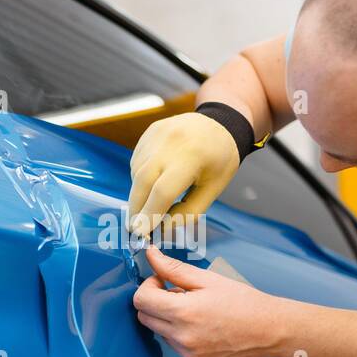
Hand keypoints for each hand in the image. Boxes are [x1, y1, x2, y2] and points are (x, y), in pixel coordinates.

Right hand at [127, 112, 239, 237]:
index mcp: (191, 158)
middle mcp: (170, 143)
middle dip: (137, 208)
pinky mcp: (149, 132)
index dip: (150, 215)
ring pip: (137, 172)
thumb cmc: (220, 160)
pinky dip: (140, 177)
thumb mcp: (213, 189)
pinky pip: (137, 161)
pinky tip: (151, 182)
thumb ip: (189, 212)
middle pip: (143, 182)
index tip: (141, 233)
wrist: (220, 122)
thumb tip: (163, 228)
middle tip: (136, 228)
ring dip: (138, 194)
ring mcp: (157, 135)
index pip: (163, 191)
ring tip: (148, 205)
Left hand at [133, 245, 288, 356]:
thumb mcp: (208, 279)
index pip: (141, 300)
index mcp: (183, 313)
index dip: (149, 285)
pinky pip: (174, 345)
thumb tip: (150, 254)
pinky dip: (181, 333)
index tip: (163, 281)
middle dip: (155, 301)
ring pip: (159, 331)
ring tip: (196, 310)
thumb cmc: (244, 303)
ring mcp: (188, 354)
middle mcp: (182, 337)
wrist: (270, 331)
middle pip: (145, 317)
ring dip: (168, 318)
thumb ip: (174, 268)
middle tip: (179, 293)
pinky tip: (203, 326)